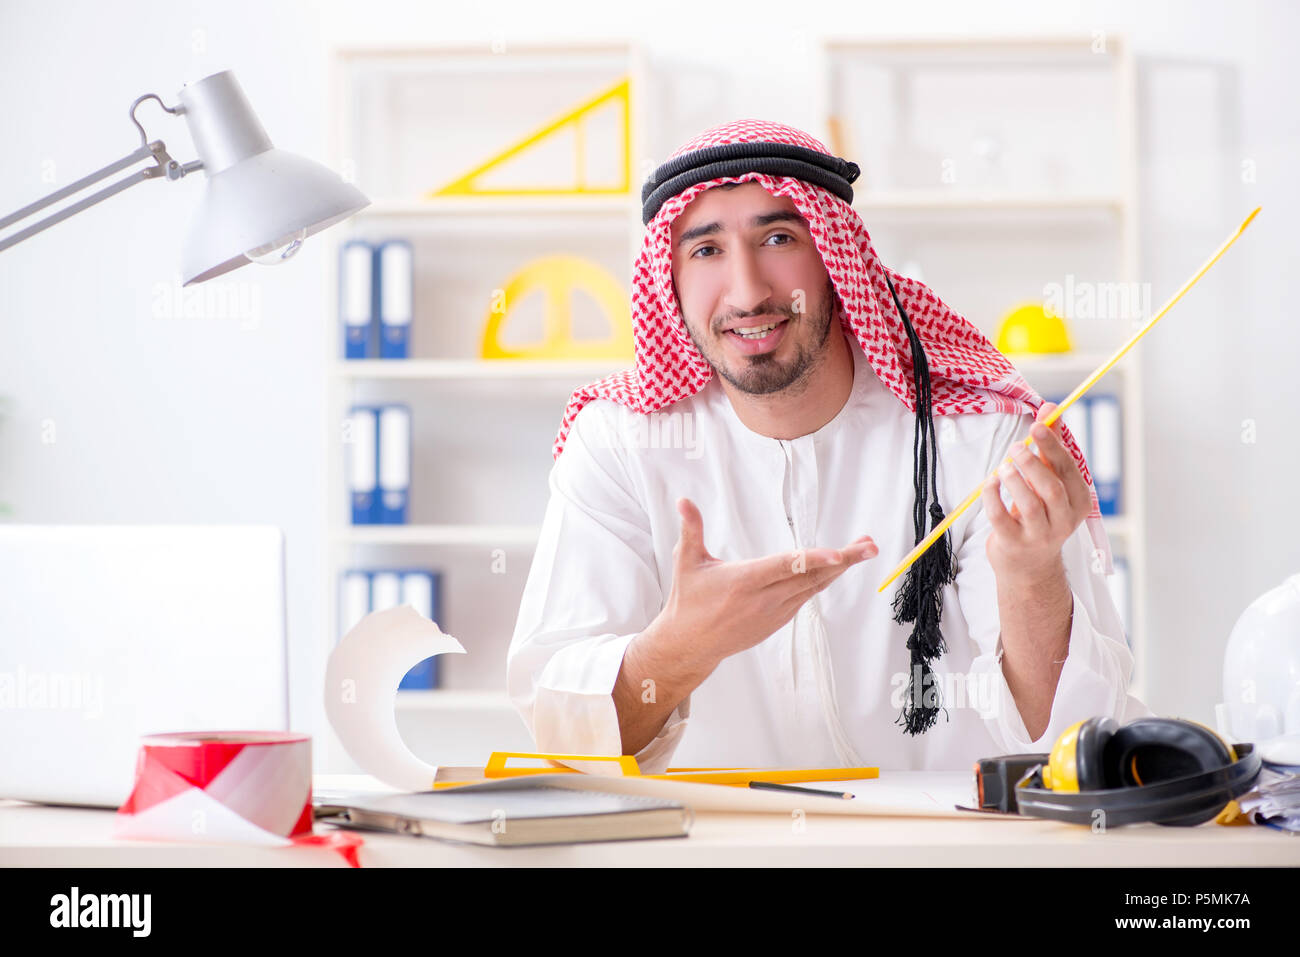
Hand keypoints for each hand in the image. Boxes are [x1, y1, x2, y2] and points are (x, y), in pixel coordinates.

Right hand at [650, 497, 877, 670]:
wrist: (691, 644)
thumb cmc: (688, 600)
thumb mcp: (687, 562)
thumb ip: (691, 529)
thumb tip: (684, 500)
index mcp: (743, 581)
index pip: (785, 567)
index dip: (814, 559)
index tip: (839, 554)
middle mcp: (763, 599)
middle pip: (810, 576)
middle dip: (844, 560)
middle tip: (869, 545)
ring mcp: (774, 612)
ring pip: (814, 587)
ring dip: (840, 569)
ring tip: (863, 548)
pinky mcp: (778, 620)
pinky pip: (806, 596)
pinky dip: (824, 580)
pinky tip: (839, 566)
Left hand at [982, 401, 1091, 580]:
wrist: (1029, 565)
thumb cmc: (1040, 513)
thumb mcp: (1049, 480)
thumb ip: (1050, 446)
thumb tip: (1051, 407)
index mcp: (1078, 501)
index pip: (1069, 469)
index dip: (1052, 446)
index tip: (1037, 425)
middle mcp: (1064, 520)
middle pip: (1051, 487)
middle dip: (1032, 462)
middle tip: (1015, 447)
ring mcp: (1039, 535)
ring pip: (1028, 503)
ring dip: (1013, 479)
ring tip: (1003, 466)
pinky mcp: (1013, 543)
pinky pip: (1000, 517)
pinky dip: (992, 496)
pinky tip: (989, 481)